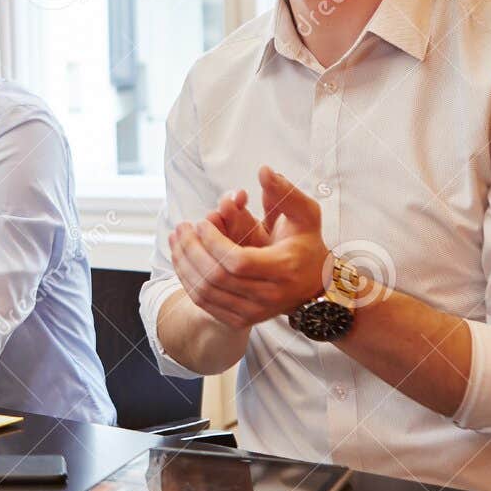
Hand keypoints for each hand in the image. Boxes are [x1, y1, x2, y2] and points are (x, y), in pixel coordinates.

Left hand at [168, 166, 330, 330]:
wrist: (315, 287)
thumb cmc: (306, 244)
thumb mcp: (305, 214)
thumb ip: (285, 192)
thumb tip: (263, 171)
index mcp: (284, 269)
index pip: (237, 261)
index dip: (213, 242)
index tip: (202, 222)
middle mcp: (269, 296)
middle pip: (216, 277)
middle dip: (192, 250)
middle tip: (181, 227)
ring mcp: (255, 312)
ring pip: (206, 292)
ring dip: (183, 264)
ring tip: (175, 239)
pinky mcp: (242, 320)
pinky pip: (205, 304)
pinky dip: (188, 280)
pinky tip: (181, 259)